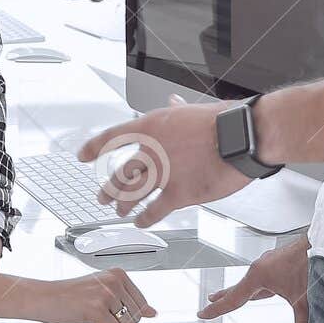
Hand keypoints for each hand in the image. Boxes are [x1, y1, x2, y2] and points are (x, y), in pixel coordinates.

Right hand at [19, 269, 158, 322]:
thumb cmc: (69, 294)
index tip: (106, 304)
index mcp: (117, 274)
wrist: (43, 297)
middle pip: (136, 316)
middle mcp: (113, 282)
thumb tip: (152, 312)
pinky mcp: (97, 310)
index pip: (142, 303)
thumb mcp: (104, 292)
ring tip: (91, 311)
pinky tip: (87, 317)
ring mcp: (106, 295)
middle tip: (96, 308)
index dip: (124, 310)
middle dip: (118, 319)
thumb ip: (131, 301)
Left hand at [77, 94, 252, 227]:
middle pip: (120, 174)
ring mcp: (161, 175)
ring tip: (118, 210)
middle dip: (109, 188)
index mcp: (149, 128)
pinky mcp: (178, 194)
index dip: (93, 147)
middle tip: (102, 196)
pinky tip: (140, 221)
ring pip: (131, 194)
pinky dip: (144, 218)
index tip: (82, 154)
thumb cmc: (221, 121)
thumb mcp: (191, 110)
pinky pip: (154, 210)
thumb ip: (176, 109)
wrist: (240, 137)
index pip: (111, 138)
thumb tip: (172, 101)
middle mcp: (150, 152)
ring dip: (122, 204)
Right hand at [198, 238, 309, 322]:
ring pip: (254, 281)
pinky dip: (263, 286)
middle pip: (239, 287)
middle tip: (212, 300)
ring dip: (246, 290)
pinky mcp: (283, 260)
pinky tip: (271, 288)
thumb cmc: (315, 264)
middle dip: (226, 296)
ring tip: (241, 296)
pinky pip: (267, 276)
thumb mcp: (307, 302)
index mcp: (260, 274)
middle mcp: (263, 266)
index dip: (217, 309)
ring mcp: (272, 261)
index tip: (202, 313)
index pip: (233, 298)